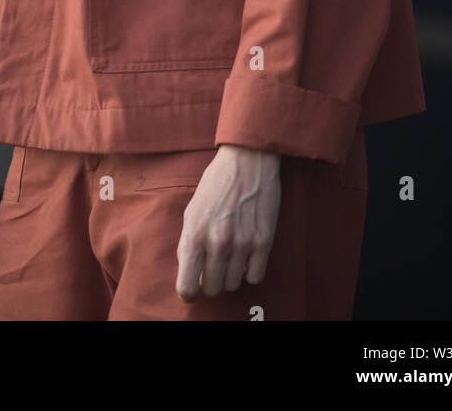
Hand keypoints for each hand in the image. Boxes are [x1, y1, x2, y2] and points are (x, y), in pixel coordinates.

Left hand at [175, 144, 281, 301]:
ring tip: (231, 254)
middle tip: (213, 264)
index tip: (194, 287)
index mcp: (195, 234)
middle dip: (211, 281)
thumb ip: (188, 244)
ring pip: (233, 285)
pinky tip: (247, 255)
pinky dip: (250, 271)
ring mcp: (243, 243)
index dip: (189, 292)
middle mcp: (218, 242)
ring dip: (230, 274)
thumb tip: (191, 275)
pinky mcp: (264, 241)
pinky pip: (255, 277)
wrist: (247, 159)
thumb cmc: (216, 184)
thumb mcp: (191, 211)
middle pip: (213, 289)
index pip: (187, 286)